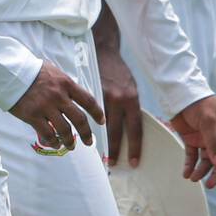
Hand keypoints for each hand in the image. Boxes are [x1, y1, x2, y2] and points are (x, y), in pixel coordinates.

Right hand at [9, 60, 104, 152]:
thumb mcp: (54, 72)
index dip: (97, 113)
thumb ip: (65, 85)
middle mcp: (59, 96)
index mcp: (66, 84)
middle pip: (79, 119)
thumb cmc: (33, 71)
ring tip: (70, 146)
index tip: (101, 121)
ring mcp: (46, 107)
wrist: (11, 72)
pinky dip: (52, 142)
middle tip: (89, 142)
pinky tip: (54, 144)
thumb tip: (74, 95)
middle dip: (86, 133)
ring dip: (69, 141)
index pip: (88, 100)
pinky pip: (47, 134)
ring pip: (64, 130)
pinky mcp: (33, 116)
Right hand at [96, 45, 142, 166]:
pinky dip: (86, 128)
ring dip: (97, 141)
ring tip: (93, 152)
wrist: (105, 51)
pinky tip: (80, 136)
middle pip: (117, 131)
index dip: (135, 147)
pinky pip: (86, 116)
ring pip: (100, 126)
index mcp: (131, 99)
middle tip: (114, 164)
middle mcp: (117, 99)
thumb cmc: (120, 72)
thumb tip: (131, 127)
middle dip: (115, 150)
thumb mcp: (131, 88)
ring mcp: (102, 97)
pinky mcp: (89, 95)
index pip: (135, 128)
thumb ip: (130, 106)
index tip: (135, 161)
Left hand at [167, 96, 215, 189]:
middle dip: (215, 174)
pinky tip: (186, 173)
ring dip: (201, 171)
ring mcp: (205, 139)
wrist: (180, 94)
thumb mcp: (209, 121)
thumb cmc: (199, 103)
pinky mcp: (191, 140)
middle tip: (209, 184)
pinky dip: (190, 165)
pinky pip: (192, 156)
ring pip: (206, 161)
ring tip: (193, 178)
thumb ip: (214, 142)